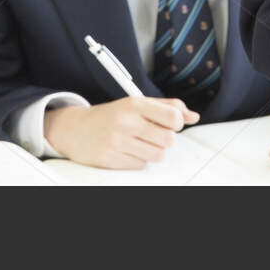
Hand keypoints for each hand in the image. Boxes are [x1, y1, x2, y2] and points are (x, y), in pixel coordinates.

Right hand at [43, 98, 199, 168]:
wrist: (75, 129)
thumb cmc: (113, 115)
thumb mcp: (138, 104)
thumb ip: (167, 107)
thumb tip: (193, 116)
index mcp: (134, 104)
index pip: (172, 116)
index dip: (177, 123)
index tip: (170, 124)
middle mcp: (125, 121)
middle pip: (168, 139)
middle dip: (166, 139)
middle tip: (153, 135)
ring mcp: (116, 141)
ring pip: (158, 155)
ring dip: (153, 151)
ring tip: (140, 143)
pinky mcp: (109, 159)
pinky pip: (141, 165)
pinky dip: (139, 160)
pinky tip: (127, 151)